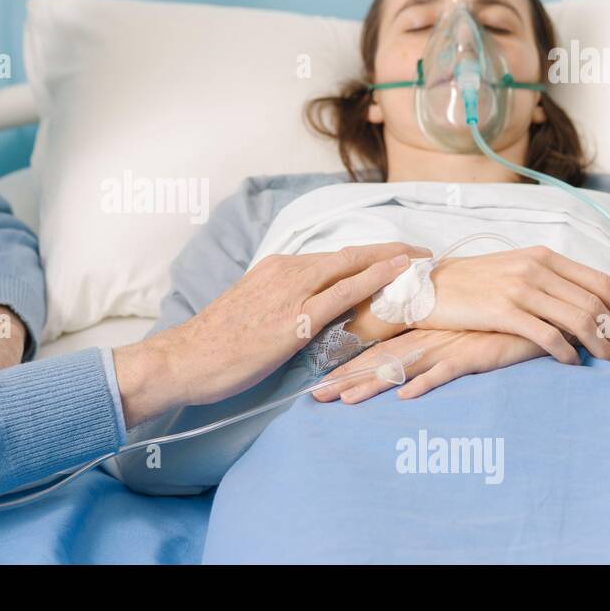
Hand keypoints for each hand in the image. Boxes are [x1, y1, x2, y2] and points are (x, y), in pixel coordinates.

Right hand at [113, 242, 430, 425]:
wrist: (184, 359)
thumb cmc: (213, 345)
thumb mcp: (251, 313)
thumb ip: (281, 307)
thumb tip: (307, 316)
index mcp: (276, 269)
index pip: (334, 257)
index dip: (370, 255)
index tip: (398, 255)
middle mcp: (286, 272)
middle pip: (350, 255)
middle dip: (391, 252)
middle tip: (425, 252)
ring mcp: (291, 293)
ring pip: (352, 267)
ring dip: (391, 261)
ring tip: (425, 261)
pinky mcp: (294, 320)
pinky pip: (344, 294)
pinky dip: (376, 279)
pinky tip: (400, 275)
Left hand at [312, 327, 544, 403]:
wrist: (535, 310)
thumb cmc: (494, 323)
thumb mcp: (457, 333)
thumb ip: (430, 345)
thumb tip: (404, 367)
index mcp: (420, 331)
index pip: (375, 351)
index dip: (345, 367)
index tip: (317, 384)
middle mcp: (427, 338)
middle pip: (379, 361)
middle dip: (346, 379)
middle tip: (315, 397)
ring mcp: (448, 345)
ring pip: (402, 366)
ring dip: (373, 383)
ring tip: (345, 401)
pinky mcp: (474, 353)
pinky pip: (446, 370)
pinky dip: (426, 382)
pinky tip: (405, 396)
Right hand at [417, 246, 609, 365]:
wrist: (424, 287)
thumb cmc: (469, 284)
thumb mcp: (512, 270)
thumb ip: (546, 280)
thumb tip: (582, 301)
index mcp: (543, 256)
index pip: (600, 281)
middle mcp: (536, 268)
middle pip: (596, 303)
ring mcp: (520, 288)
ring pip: (578, 319)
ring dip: (601, 346)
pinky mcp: (503, 311)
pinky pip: (548, 335)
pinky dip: (566, 353)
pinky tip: (571, 365)